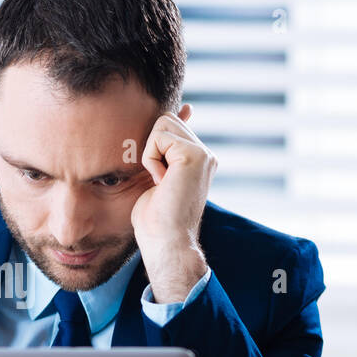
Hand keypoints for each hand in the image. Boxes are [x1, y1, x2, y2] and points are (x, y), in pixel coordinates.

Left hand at [130, 106, 216, 301]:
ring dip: (151, 152)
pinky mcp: (194, 155)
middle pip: (168, 119)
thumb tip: (159, 137)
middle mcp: (205, 155)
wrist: (166, 241)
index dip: (170, 123)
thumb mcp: (155, 179)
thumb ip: (160, 154)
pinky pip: (159, 137)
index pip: (178, 124)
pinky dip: (151, 159)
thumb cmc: (155, 219)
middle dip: (152, 145)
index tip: (183, 115)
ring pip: (164, 123)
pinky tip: (161, 181)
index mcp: (199, 160)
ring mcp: (203, 154)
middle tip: (158, 178)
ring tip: (160, 180)